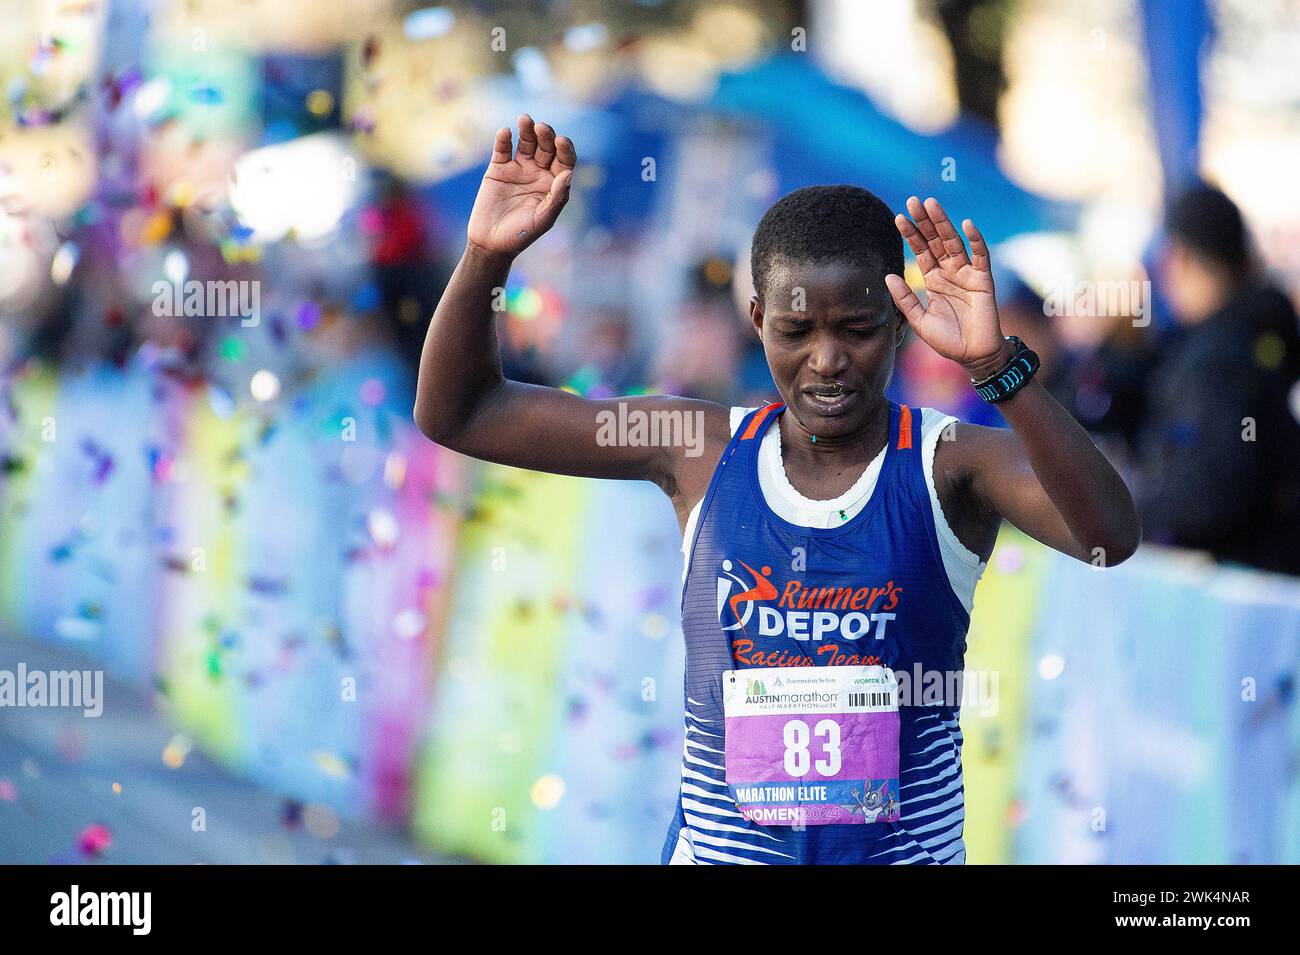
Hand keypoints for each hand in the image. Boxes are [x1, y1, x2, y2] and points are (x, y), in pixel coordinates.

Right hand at [466, 114, 575, 259]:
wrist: (491, 243)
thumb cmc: (521, 235)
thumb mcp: (543, 220)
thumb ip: (557, 198)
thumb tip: (569, 174)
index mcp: (554, 184)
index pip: (564, 160)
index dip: (565, 149)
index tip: (561, 140)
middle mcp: (538, 173)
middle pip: (546, 147)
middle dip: (545, 135)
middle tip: (542, 128)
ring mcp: (519, 168)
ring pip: (526, 142)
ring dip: (527, 130)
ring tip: (525, 120)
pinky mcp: (498, 168)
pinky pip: (502, 149)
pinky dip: (503, 139)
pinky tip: (504, 133)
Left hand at [885, 196, 1009, 380]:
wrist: (973, 356)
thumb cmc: (947, 340)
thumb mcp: (918, 320)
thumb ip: (904, 299)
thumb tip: (888, 276)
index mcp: (932, 280)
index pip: (920, 251)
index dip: (910, 235)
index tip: (898, 218)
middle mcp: (949, 272)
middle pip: (934, 241)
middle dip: (924, 221)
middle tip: (912, 201)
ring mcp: (966, 274)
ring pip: (954, 242)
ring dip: (943, 223)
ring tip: (931, 204)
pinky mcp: (983, 279)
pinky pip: (980, 255)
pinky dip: (975, 239)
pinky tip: (967, 224)